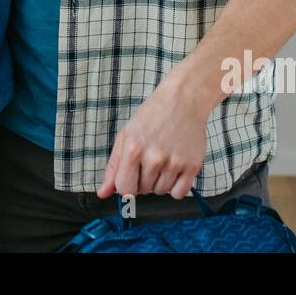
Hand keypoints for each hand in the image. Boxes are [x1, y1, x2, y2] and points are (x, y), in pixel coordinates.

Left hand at [97, 65, 210, 199]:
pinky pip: (180, 193)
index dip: (126, 186)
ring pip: (161, 192)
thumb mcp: (126, 135)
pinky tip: (174, 170)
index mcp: (133, 149)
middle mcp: (154, 157)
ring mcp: (174, 162)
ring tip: (163, 161)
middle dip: (144, 180)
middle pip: (143, 190)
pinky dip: (176, 187)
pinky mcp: (192, 165)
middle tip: (150, 160)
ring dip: (160, 182)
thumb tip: (102, 193)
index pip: (124, 188)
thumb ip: (113, 167)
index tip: (131, 178)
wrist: (182, 100)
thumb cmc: (152, 116)